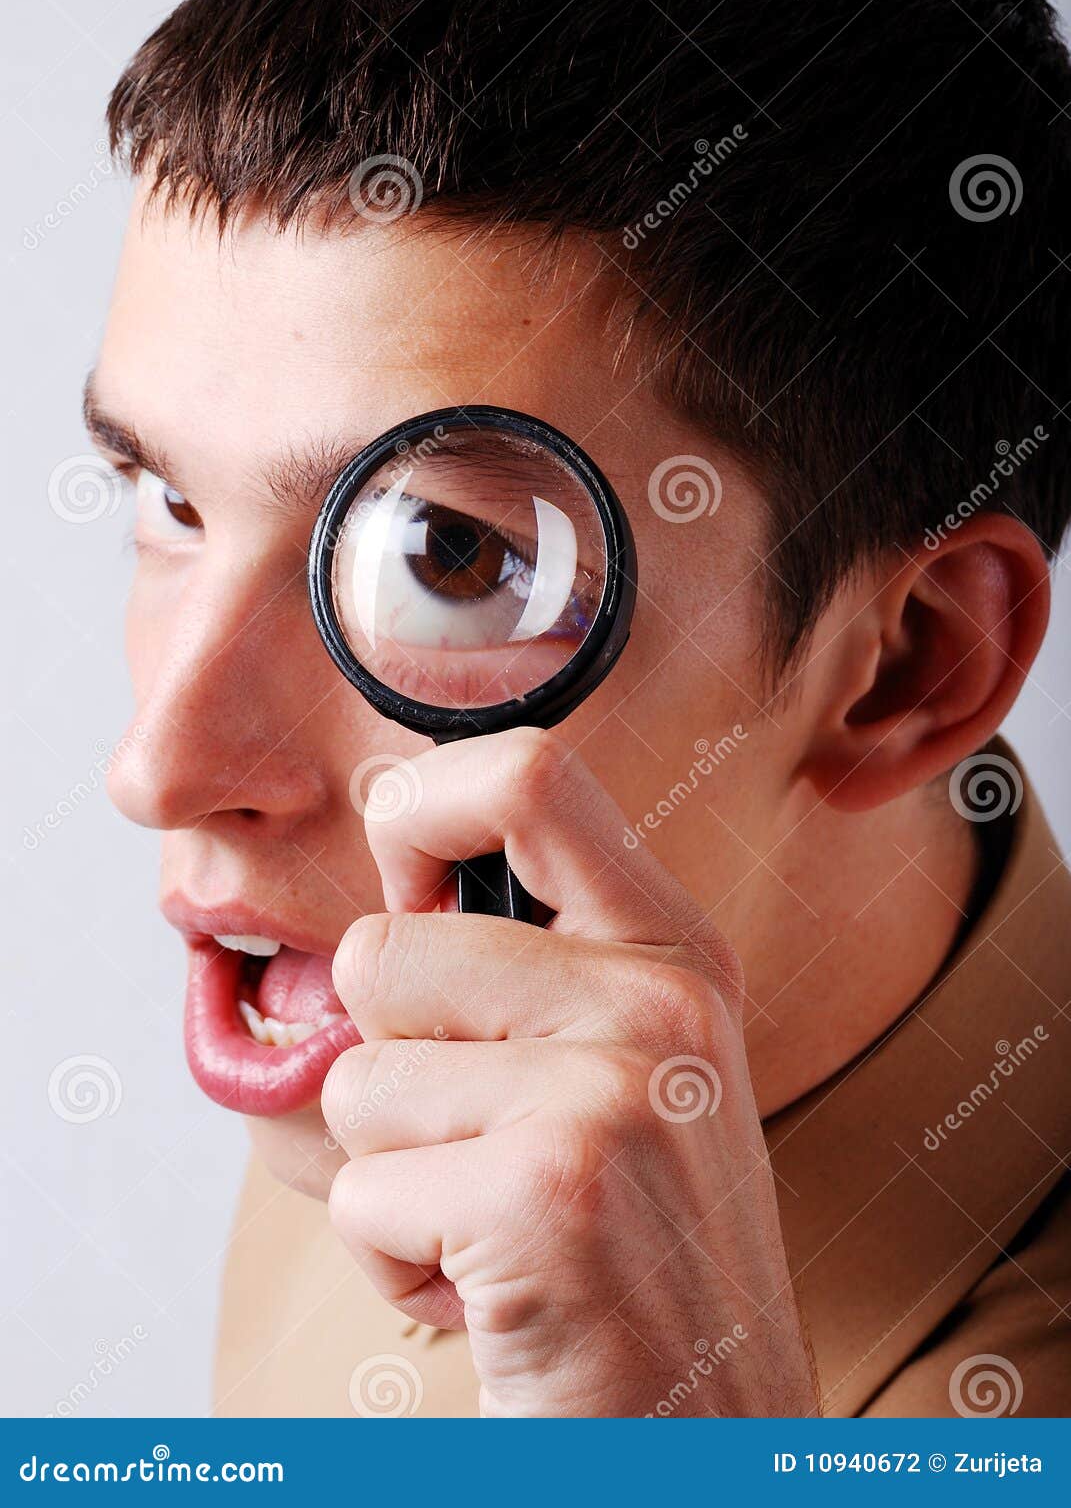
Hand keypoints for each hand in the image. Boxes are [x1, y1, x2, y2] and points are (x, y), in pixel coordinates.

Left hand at [322, 728, 815, 1417]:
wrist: (707, 1435)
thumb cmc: (633, 1248)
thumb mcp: (624, 1068)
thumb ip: (529, 962)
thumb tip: (392, 866)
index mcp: (674, 948)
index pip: (526, 772)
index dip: (418, 816)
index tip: (414, 902)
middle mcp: (660, 999)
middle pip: (382, 950)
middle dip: (386, 1068)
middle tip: (479, 1144)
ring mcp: (614, 1091)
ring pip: (354, 1082)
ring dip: (392, 1178)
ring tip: (497, 1221)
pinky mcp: (549, 1192)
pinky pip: (359, 1198)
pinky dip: (394, 1264)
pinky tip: (495, 1287)